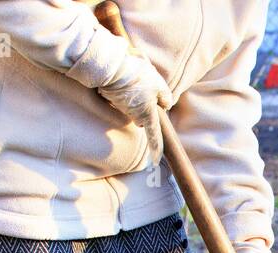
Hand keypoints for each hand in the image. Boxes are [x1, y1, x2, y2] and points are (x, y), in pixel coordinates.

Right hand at [97, 50, 170, 165]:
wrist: (112, 67)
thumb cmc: (138, 76)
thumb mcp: (159, 84)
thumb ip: (165, 97)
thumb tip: (165, 104)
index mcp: (147, 115)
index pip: (154, 136)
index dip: (156, 149)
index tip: (156, 161)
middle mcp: (134, 115)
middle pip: (143, 118)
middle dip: (147, 109)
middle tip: (149, 91)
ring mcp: (122, 108)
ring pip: (134, 107)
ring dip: (137, 97)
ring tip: (137, 80)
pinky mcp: (112, 99)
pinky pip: (123, 98)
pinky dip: (126, 91)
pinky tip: (126, 79)